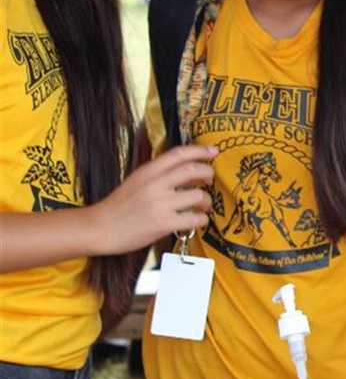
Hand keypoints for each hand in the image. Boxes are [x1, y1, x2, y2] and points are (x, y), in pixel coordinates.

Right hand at [93, 145, 215, 254]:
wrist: (99, 228)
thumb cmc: (118, 206)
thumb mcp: (136, 181)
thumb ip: (158, 174)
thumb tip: (187, 170)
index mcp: (147, 171)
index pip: (178, 154)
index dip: (199, 150)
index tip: (213, 151)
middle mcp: (155, 184)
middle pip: (193, 171)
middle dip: (208, 174)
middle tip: (209, 180)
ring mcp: (160, 204)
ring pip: (198, 196)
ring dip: (206, 201)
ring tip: (202, 206)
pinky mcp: (163, 224)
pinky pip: (195, 219)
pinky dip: (202, 219)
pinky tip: (197, 220)